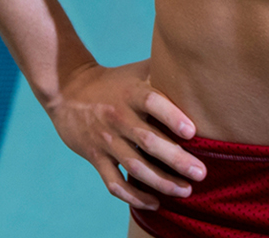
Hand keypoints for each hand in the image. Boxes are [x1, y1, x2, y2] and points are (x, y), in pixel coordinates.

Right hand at [46, 60, 205, 210]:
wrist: (68, 91)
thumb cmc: (114, 80)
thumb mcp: (136, 71)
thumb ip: (164, 70)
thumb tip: (199, 65)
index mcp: (130, 93)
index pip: (151, 102)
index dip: (171, 116)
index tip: (192, 131)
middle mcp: (118, 117)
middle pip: (147, 141)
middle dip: (176, 159)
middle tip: (200, 173)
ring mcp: (106, 140)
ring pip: (134, 166)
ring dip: (160, 181)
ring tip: (185, 191)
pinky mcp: (96, 157)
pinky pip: (114, 182)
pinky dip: (133, 196)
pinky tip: (154, 202)